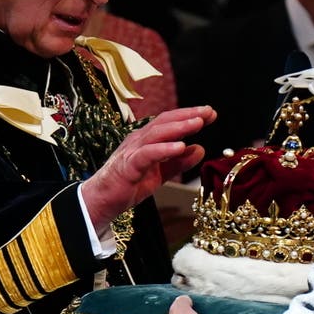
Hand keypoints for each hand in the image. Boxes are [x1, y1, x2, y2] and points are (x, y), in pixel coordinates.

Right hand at [81, 105, 214, 229]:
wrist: (102, 201)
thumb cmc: (128, 184)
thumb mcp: (161, 173)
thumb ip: (179, 162)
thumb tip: (200, 149)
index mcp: (147, 140)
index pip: (170, 122)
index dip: (190, 116)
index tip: (211, 114)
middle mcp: (139, 140)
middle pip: (165, 122)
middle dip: (188, 115)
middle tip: (208, 112)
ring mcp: (132, 151)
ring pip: (156, 134)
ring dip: (179, 127)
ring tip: (198, 123)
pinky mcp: (128, 166)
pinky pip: (147, 154)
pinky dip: (164, 149)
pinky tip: (180, 147)